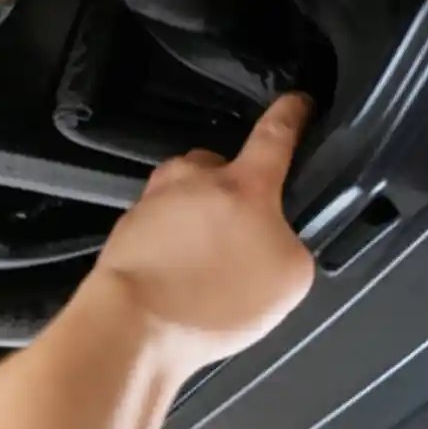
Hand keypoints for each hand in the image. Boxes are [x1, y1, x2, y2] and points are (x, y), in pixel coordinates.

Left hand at [87, 93, 316, 370]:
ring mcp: (155, 200)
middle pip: (223, 168)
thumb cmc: (219, 300)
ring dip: (201, 216)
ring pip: (188, 193)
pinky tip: (182, 278)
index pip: (276, 135)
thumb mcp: (291, 278)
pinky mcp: (128, 228)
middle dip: (235, 190)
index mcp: (245, 186)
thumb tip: (276, 236)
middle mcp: (195, 180)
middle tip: (246, 231)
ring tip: (209, 260)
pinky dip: (175, 244)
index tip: (300, 102)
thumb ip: (291, 242)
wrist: (137, 326)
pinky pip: (162, 224)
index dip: (293, 115)